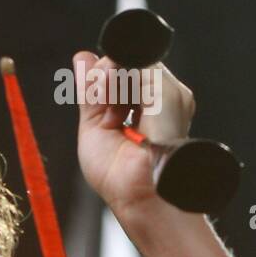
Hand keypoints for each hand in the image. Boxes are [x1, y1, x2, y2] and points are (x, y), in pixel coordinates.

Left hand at [71, 50, 195, 217]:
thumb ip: (91, 92)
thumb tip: (82, 58)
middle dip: (107, 73)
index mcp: (148, 106)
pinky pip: (144, 73)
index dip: (107, 72)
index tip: (93, 91)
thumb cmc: (119, 176)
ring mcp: (172, 97)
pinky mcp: (173, 99)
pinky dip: (121, 84)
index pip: (128, 68)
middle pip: (134, 61)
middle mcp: (164, 100)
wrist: (135, 197)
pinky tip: (113, 108)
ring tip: (106, 110)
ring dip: (111, 79)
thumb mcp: (94, 126)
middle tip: (97, 99)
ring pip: (139, 62)